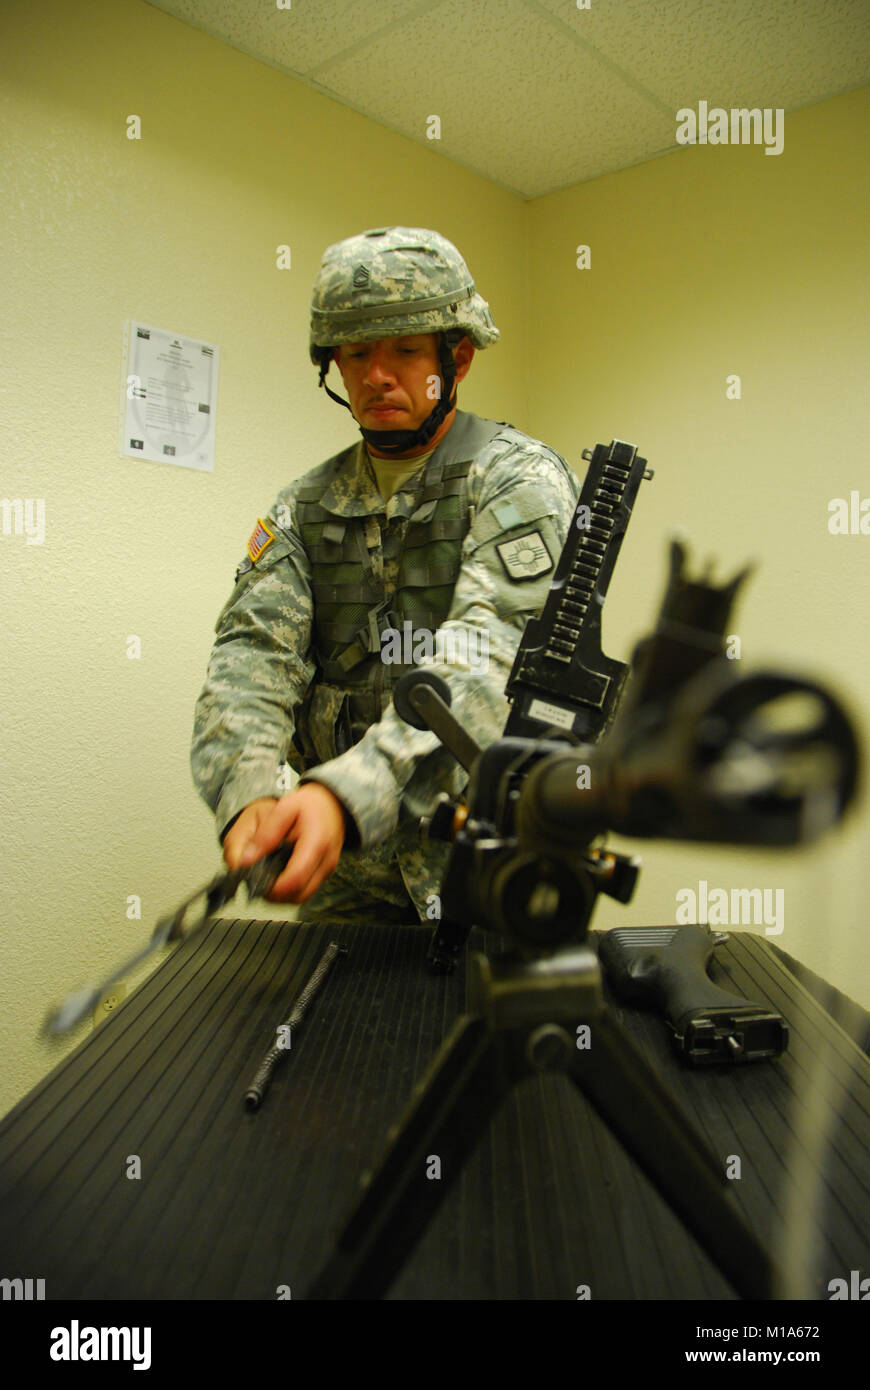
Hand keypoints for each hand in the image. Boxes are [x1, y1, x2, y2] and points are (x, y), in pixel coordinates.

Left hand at [224, 785, 346, 903]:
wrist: (333, 804)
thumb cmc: (310, 805)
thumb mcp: (284, 808)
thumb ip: (265, 834)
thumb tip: (247, 860)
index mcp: (316, 844)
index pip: (295, 879)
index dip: (273, 887)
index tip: (256, 880)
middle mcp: (325, 862)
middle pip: (298, 895)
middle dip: (274, 894)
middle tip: (257, 879)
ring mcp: (326, 871)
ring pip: (301, 897)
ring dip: (281, 895)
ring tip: (266, 877)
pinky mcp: (324, 875)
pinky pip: (305, 891)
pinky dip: (289, 890)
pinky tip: (279, 876)